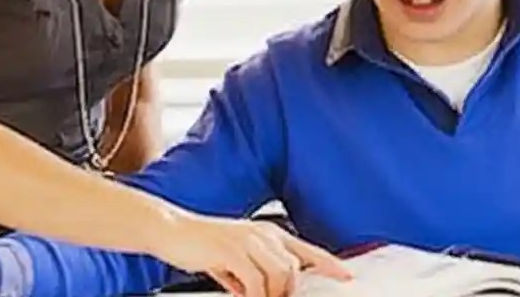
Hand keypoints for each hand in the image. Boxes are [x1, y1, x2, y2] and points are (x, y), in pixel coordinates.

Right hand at [149, 213, 351, 296]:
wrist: (172, 229)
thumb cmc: (201, 243)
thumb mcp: (234, 258)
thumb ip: (252, 273)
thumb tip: (264, 293)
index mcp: (268, 233)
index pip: (308, 250)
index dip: (329, 264)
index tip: (347, 276)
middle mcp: (263, 234)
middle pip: (294, 270)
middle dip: (287, 293)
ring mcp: (249, 241)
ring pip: (281, 276)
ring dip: (271, 296)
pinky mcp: (233, 251)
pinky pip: (257, 282)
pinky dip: (254, 296)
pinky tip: (242, 295)